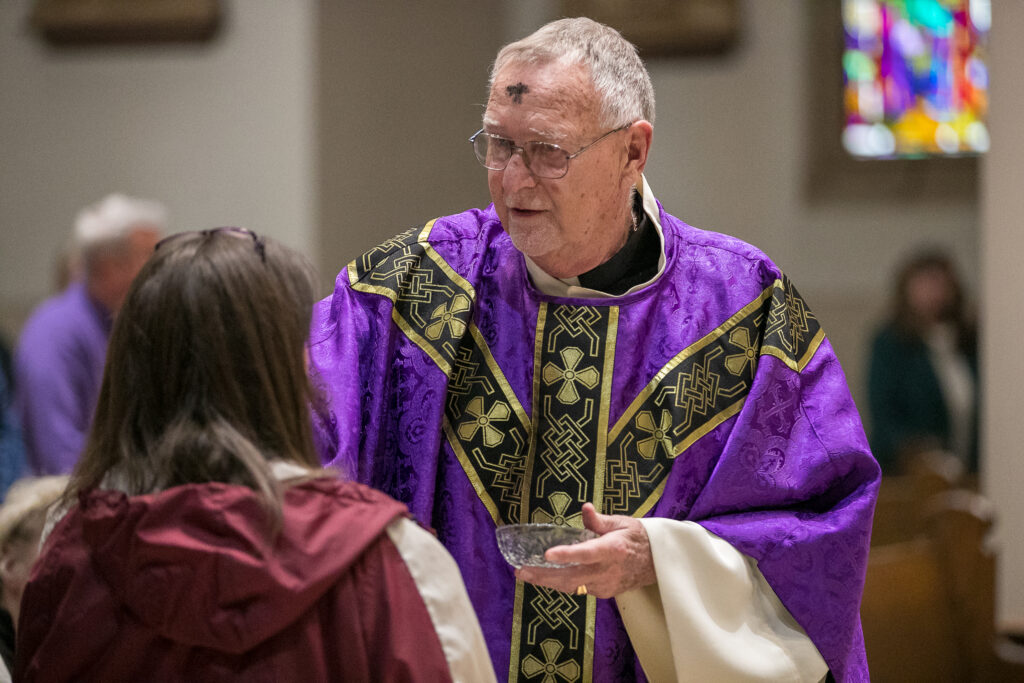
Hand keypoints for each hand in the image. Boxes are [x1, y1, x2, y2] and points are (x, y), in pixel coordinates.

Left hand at [515, 503, 655, 598]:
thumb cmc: (637, 538)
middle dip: (544, 575)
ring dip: (547, 581)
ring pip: (572, 586)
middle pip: (572, 576)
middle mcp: (607, 570)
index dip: (567, 555)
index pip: (587, 553)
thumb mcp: (622, 522)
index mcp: (614, 549)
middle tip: (521, 571)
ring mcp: (605, 584)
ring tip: (525, 574)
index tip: (547, 554)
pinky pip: (578, 589)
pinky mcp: (603, 592)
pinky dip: (561, 583)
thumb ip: (600, 520)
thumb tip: (585, 508)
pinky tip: (545, 576)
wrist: (657, 563)